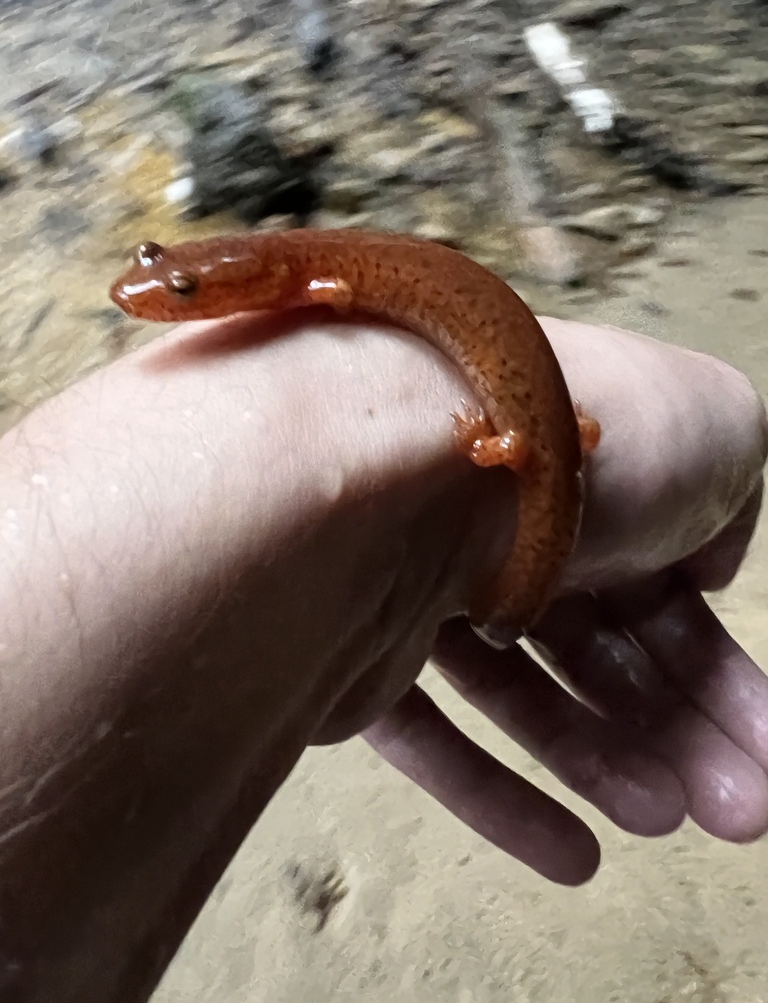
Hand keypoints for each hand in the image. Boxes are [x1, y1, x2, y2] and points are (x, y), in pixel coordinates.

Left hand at [363, 320, 767, 885]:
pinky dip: (498, 796)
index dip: (717, 675)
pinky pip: (430, 735)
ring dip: (601, 760)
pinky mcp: (358, 652)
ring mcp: (423, 590)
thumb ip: (726, 502)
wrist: (407, 464)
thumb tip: (702, 571)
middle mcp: (501, 531)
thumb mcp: (714, 428)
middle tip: (736, 811)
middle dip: (676, 729)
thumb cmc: (583, 442)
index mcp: (581, 477)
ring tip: (664, 817)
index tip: (765, 755)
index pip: (659, 591)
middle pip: (596, 648)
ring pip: (518, 693)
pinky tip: (574, 858)